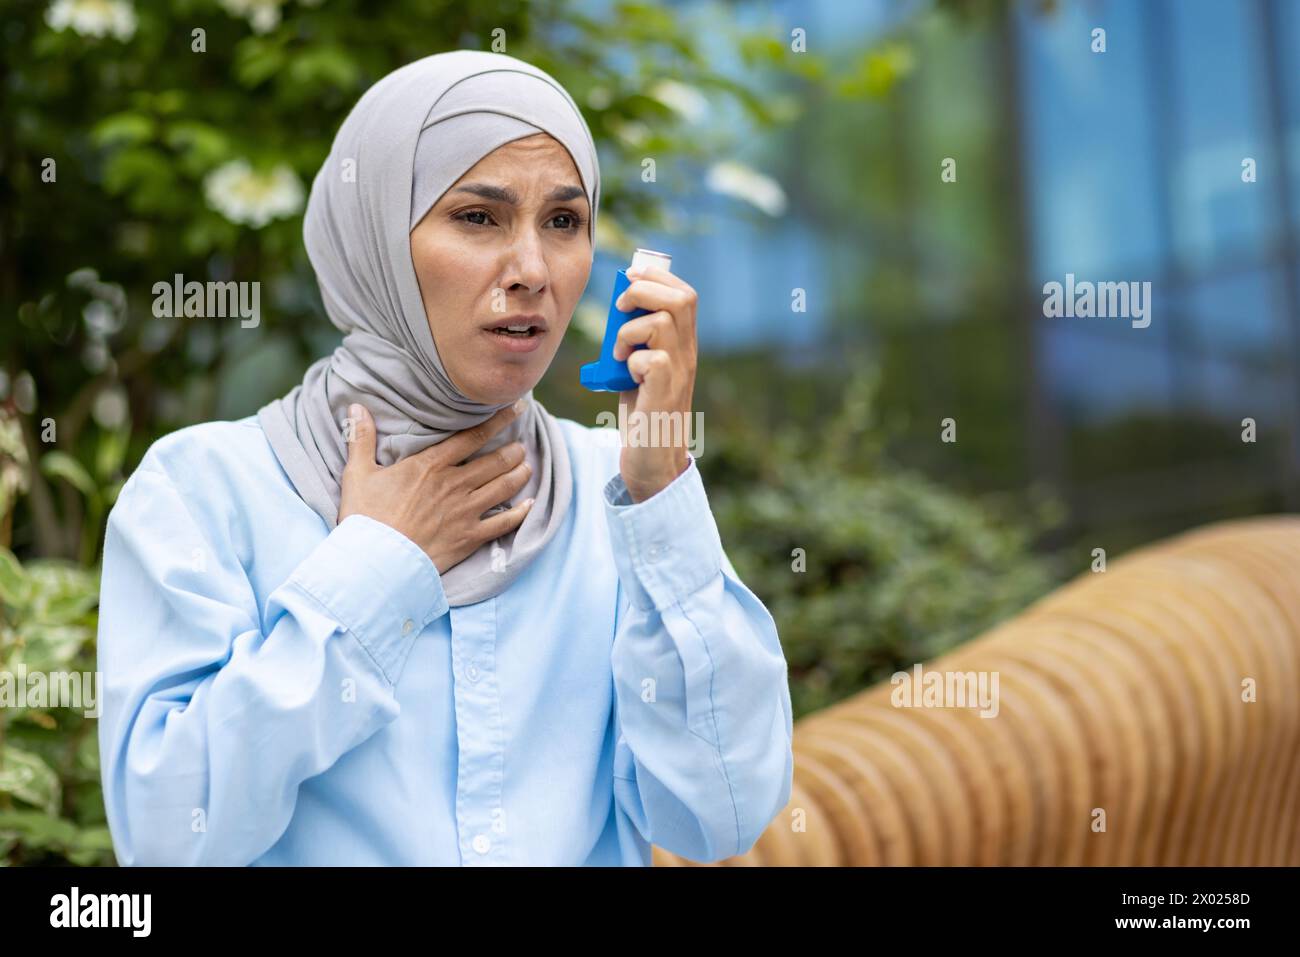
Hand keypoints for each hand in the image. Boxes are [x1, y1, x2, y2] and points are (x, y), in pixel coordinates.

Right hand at [338, 402, 533, 574]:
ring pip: (502, 487)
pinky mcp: (469, 537)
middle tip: (521, 445)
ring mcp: (465, 511)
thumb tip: (355, 408)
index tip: (516, 408)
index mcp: (430, 465)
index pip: (472, 436)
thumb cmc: (365, 518)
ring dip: (519, 475)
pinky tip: (530, 505)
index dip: (498, 420)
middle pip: (494, 462)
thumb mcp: (358, 474)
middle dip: (512, 451)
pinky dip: (520, 513)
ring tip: (527, 467)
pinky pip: (503, 523)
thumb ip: (361, 439)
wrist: (376, 560)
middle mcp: (454, 484)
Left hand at [611, 264, 696, 501]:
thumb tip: (619, 306)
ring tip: (619, 352)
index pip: (685, 294)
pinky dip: (631, 360)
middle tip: (620, 310)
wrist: (653, 462)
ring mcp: (679, 374)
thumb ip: (638, 340)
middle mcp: (687, 356)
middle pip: (681, 299)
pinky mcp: (664, 394)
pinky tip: (627, 376)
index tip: (631, 277)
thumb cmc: (643, 414)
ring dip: (629, 330)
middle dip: (643, 291)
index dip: (658, 276)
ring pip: (662, 323)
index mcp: (683, 346)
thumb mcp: (641, 368)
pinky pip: (651, 359)